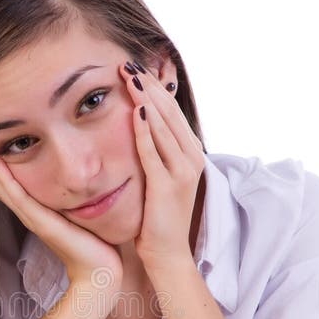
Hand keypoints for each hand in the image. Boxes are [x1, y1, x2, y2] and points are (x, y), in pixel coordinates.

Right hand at [0, 128, 122, 295]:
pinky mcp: (42, 222)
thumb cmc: (93, 241)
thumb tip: (72, 169)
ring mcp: (31, 216)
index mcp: (30, 204)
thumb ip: (67, 191)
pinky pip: (18, 197)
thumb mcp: (75, 208)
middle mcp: (25, 209)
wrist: (99, 273)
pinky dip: (5, 178)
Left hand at [121, 63, 204, 273]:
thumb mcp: (159, 178)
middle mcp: (190, 159)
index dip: (154, 89)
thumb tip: (140, 128)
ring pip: (163, 126)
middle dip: (148, 87)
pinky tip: (136, 111)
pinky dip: (145, 131)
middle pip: (168, 113)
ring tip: (129, 76)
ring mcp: (182, 172)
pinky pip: (153, 152)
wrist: (167, 255)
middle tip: (128, 63)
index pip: (171, 113)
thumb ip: (155, 153)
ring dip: (145, 99)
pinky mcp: (167, 186)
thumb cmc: (158, 219)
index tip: (135, 69)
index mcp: (189, 154)